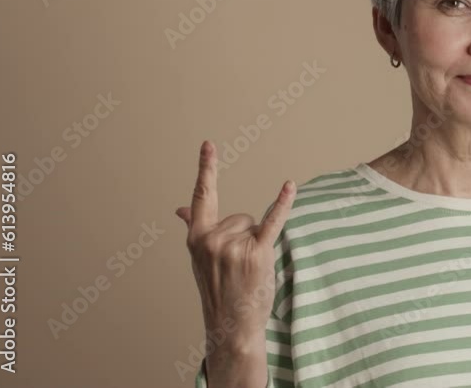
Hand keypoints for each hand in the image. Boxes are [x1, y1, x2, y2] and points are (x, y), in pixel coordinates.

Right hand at [176, 140, 294, 356]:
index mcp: (196, 238)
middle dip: (244, 235)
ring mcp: (234, 246)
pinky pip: (272, 221)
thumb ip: (194, 228)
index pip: (202, 196)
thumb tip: (180, 208)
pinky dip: (282, 203)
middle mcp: (212, 239)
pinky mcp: (257, 253)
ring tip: (246, 270)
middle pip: (240, 215)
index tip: (209, 144)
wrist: (231, 325)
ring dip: (256, 243)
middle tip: (237, 266)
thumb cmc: (218, 290)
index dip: (206, 169)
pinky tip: (290, 186)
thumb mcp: (200, 258)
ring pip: (254, 223)